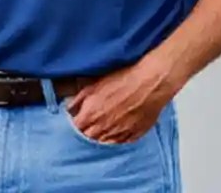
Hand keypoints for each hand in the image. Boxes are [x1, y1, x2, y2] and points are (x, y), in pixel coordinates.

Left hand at [66, 55, 180, 143]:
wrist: (150, 82)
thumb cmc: (124, 79)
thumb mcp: (95, 83)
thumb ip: (79, 99)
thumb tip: (70, 107)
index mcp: (91, 115)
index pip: (75, 128)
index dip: (76, 122)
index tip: (79, 117)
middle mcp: (103, 128)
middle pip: (88, 137)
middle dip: (86, 130)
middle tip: (91, 121)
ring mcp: (119, 133)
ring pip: (103, 142)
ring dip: (101, 135)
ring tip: (104, 124)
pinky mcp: (134, 135)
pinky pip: (120, 142)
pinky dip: (116, 137)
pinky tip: (117, 128)